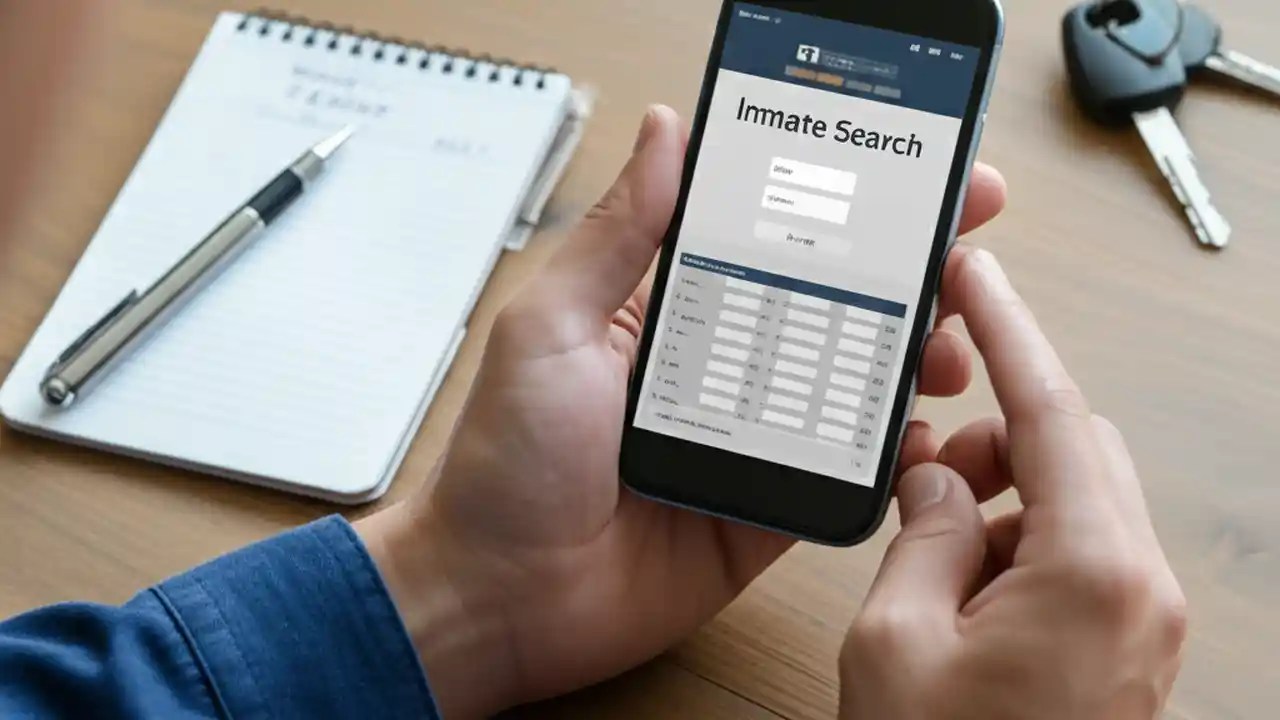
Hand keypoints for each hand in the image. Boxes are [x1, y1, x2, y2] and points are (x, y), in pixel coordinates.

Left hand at [358, 106, 1006, 717]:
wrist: (501, 599)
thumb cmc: (504, 463)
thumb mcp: (552, 327)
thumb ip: (618, 236)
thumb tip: (665, 132)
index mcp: (670, 310)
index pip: (772, 237)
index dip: (842, 203)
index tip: (909, 172)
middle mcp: (719, 367)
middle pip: (832, 306)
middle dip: (905, 274)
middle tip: (963, 249)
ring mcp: (750, 438)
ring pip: (852, 385)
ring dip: (912, 357)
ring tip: (951, 342)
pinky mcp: (766, 508)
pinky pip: (844, 475)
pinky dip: (891, 455)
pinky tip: (920, 433)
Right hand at [839, 247, 1187, 719]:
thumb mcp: (897, 640)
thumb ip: (922, 533)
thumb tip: (937, 480)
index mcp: (1092, 572)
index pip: (1049, 411)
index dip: (1006, 331)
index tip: (977, 274)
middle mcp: (1142, 590)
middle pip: (1074, 450)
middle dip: (995, 437)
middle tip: (924, 460)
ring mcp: (1144, 624)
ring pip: (1077, 502)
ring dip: (1002, 500)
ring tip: (930, 549)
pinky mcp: (1129, 649)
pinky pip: (1082, 557)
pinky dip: (1020, 545)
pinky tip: (960, 589)